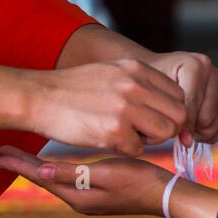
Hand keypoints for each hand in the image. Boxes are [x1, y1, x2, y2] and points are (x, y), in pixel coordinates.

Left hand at [0, 145, 171, 215]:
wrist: (166, 195)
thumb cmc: (140, 181)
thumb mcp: (107, 174)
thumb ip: (75, 173)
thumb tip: (41, 172)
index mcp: (78, 196)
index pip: (41, 178)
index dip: (20, 165)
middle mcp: (79, 199)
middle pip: (44, 179)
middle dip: (22, 166)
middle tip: (0, 153)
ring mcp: (88, 197)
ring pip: (54, 178)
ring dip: (36, 167)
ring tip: (20, 156)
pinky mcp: (97, 192)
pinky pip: (67, 178)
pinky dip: (54, 168)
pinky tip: (52, 162)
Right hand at [24, 58, 188, 154]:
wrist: (39, 97)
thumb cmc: (73, 88)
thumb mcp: (110, 72)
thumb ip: (138, 82)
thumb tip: (162, 100)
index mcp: (137, 69)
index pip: (178, 94)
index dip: (170, 111)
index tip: (154, 119)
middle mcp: (135, 85)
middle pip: (178, 115)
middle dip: (165, 128)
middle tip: (144, 132)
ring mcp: (126, 107)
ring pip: (165, 132)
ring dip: (150, 139)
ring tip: (127, 135)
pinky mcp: (114, 130)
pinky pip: (139, 148)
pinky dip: (126, 149)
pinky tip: (107, 140)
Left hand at [145, 50, 217, 146]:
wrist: (161, 72)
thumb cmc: (153, 80)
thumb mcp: (153, 90)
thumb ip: (168, 111)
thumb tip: (187, 141)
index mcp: (196, 65)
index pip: (193, 103)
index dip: (183, 123)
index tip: (175, 135)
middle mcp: (214, 73)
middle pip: (207, 116)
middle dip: (191, 128)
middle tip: (177, 128)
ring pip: (215, 124)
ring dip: (198, 131)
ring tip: (183, 127)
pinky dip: (207, 133)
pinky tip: (193, 128)